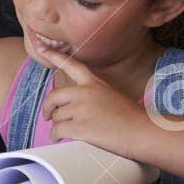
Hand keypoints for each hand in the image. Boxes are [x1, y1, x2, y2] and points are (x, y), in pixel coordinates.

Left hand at [35, 46, 152, 157]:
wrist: (143, 132)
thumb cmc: (132, 119)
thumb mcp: (112, 96)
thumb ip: (92, 96)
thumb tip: (72, 106)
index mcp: (94, 83)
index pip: (71, 65)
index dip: (53, 55)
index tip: (40, 45)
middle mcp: (85, 93)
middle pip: (54, 96)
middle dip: (48, 107)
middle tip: (47, 115)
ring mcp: (81, 109)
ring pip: (56, 117)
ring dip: (57, 125)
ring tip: (65, 132)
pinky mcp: (79, 127)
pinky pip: (57, 130)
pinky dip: (55, 136)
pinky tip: (58, 138)